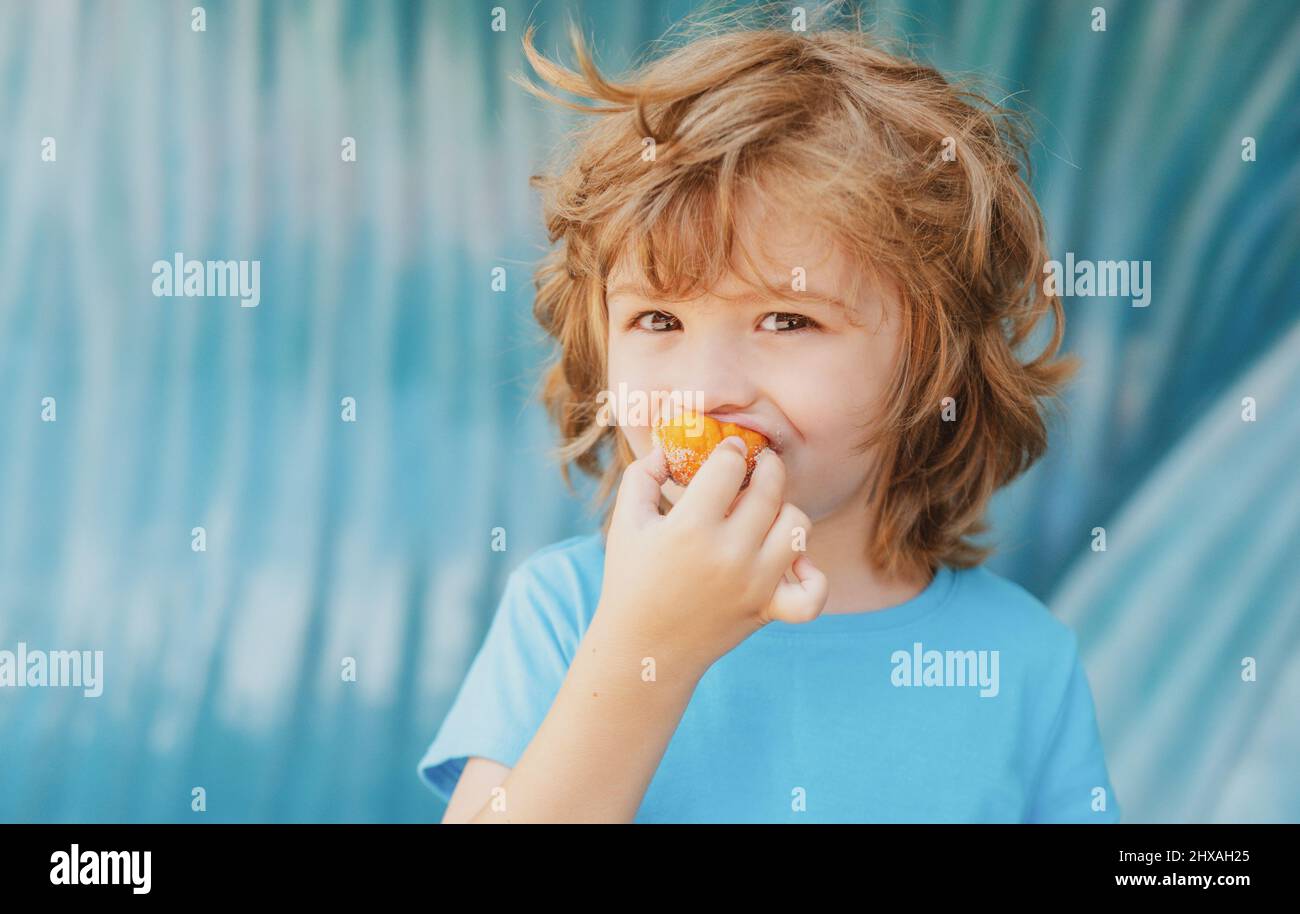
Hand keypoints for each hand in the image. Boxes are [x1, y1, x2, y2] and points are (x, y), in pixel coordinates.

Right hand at [595, 435, 829, 673]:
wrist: (643, 648)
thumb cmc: (632, 579)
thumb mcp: (626, 522)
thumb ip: (644, 474)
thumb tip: (670, 449)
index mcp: (690, 527)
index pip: (729, 464)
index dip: (729, 449)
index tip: (726, 451)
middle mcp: (728, 553)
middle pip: (770, 487)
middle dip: (765, 467)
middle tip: (756, 467)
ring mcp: (754, 583)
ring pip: (796, 525)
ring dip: (784, 510)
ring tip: (763, 515)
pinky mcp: (768, 609)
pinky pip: (813, 592)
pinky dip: (811, 574)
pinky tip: (789, 562)